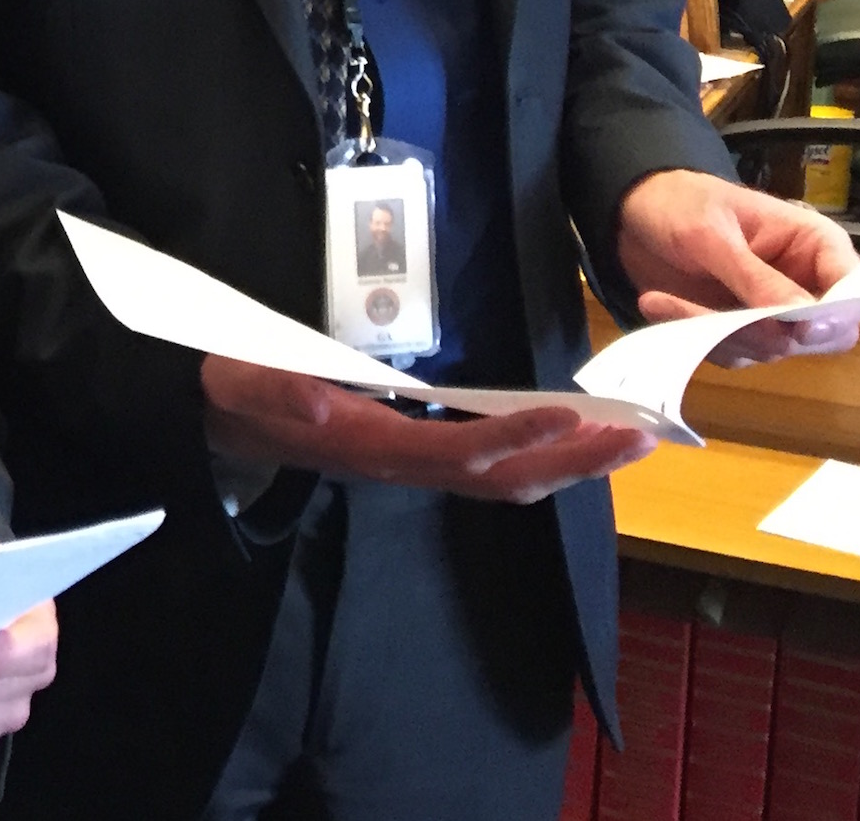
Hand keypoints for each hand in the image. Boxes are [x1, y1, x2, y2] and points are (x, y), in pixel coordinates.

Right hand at [200, 355, 651, 504]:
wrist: (218, 422)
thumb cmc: (233, 395)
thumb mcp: (236, 381)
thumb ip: (271, 388)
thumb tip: (319, 401)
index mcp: (368, 444)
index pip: (456, 448)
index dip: (515, 436)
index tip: (570, 414)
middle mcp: (400, 463)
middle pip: (502, 478)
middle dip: (573, 462)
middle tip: (640, 435)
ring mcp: (411, 463)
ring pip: (505, 478)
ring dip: (570, 464)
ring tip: (627, 438)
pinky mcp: (415, 454)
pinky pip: (491, 466)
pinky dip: (541, 453)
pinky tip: (573, 436)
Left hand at [617, 169, 859, 365]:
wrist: (630, 209)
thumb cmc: (681, 204)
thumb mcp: (711, 234)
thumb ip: (754, 277)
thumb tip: (801, 322)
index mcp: (815, 244)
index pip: (851, 291)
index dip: (836, 316)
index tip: (800, 330)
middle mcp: (805, 282)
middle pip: (822, 335)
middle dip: (772, 335)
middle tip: (721, 324)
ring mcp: (772, 310)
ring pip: (773, 348)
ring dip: (721, 335)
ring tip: (663, 301)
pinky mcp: (738, 327)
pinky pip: (733, 351)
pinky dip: (696, 337)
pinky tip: (657, 304)